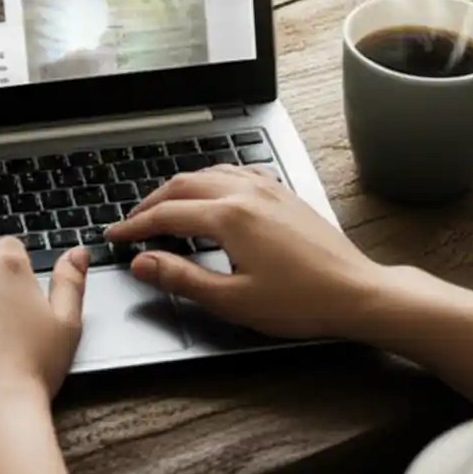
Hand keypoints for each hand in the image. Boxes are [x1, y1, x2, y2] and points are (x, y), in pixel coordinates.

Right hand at [105, 165, 385, 338]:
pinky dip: (210, 179)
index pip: (166, 215)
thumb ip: (181, 278)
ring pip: (208, 172)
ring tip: (162, 208)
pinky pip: (235, 172)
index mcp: (229, 217)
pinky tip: (209, 193)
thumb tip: (142, 263)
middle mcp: (246, 193)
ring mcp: (267, 189)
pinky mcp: (283, 193)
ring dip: (178, 188)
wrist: (357, 293)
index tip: (115, 236)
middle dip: (150, 203)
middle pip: (182, 185)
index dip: (134, 226)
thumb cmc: (302, 301)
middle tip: (131, 223)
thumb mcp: (232, 300)